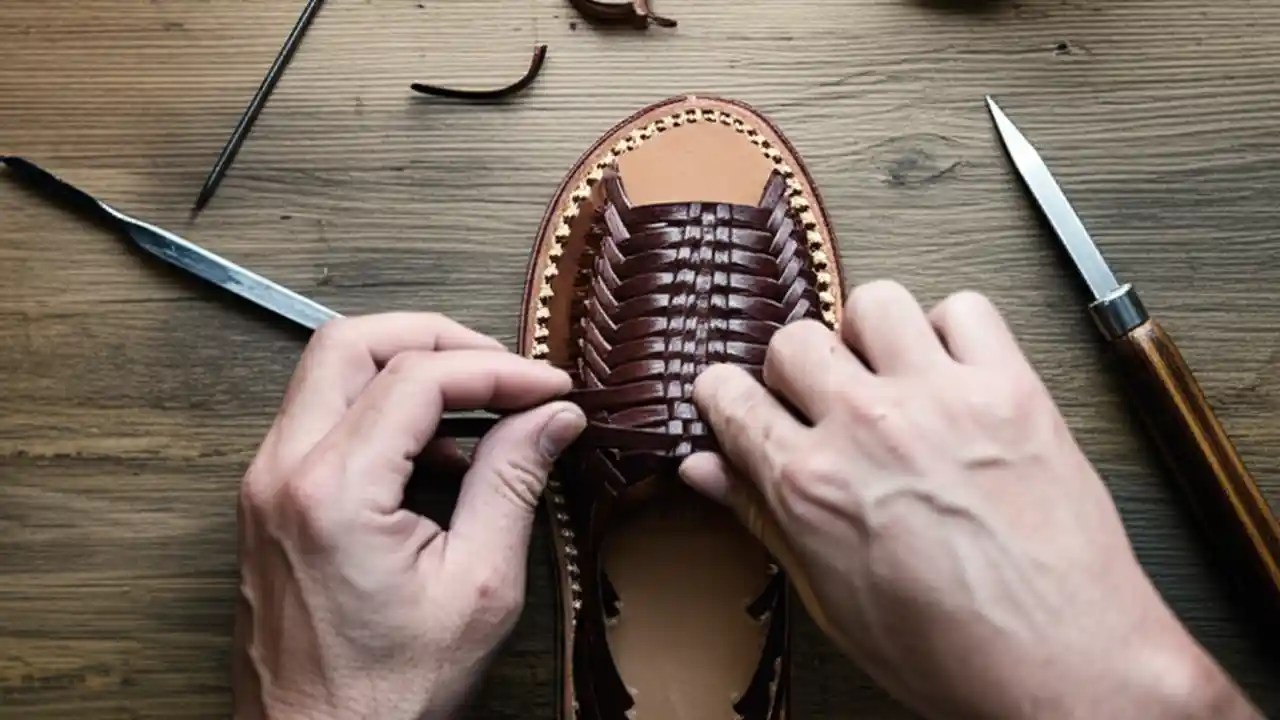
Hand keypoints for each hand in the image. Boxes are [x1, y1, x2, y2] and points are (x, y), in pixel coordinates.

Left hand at [233, 313, 585, 719]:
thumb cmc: (387, 692)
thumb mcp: (478, 588)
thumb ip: (512, 483)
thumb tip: (552, 416)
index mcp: (333, 491)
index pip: (417, 377)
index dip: (496, 369)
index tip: (549, 386)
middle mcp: (282, 473)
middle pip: (351, 342)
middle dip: (437, 338)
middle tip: (503, 368)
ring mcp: (265, 485)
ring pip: (329, 372)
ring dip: (407, 370)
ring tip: (480, 409)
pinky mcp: (268, 502)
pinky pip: (323, 419)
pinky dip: (381, 411)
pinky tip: (437, 454)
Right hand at [681, 281, 1259, 718]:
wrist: (1067, 665)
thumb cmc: (954, 651)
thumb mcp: (829, 598)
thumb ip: (762, 517)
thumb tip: (704, 471)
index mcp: (812, 485)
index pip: (730, 396)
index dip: (723, 395)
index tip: (734, 399)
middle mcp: (869, 428)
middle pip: (794, 340)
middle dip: (795, 367)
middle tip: (819, 399)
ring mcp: (942, 400)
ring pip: (874, 302)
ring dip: (869, 336)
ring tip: (887, 376)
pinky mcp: (1012, 388)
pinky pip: (966, 309)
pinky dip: (952, 331)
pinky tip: (951, 374)